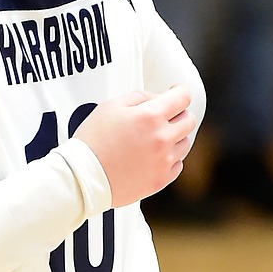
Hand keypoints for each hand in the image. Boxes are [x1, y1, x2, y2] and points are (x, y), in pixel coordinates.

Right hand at [73, 87, 195, 207]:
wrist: (83, 177)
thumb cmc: (92, 141)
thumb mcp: (109, 107)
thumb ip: (138, 97)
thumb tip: (157, 99)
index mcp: (150, 116)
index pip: (182, 97)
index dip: (179, 92)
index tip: (176, 93)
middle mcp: (163, 138)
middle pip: (189, 120)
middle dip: (178, 114)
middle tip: (163, 117)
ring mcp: (164, 160)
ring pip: (185, 142)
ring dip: (173, 137)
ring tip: (151, 140)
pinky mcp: (162, 179)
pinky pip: (177, 164)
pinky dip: (168, 158)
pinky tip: (149, 156)